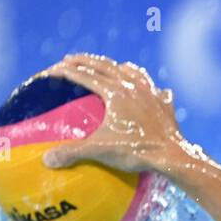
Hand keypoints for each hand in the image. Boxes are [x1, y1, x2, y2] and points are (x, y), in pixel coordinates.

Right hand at [37, 53, 186, 173]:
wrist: (174, 157)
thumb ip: (72, 153)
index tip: (52, 70)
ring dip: (116, 67)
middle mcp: (133, 86)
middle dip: (85, 61)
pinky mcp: (165, 105)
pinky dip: (149, 85)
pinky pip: (156, 88)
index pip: (84, 75)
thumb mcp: (101, 151)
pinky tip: (152, 88)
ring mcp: (151, 93)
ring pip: (131, 72)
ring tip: (109, 66)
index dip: (66, 71)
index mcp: (114, 92)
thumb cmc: (137, 152)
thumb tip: (46, 160)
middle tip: (70, 59)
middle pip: (104, 66)